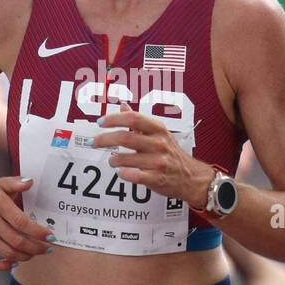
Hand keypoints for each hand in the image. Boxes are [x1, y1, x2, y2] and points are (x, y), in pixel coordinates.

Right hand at [0, 174, 52, 270]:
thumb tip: (31, 182)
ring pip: (7, 253)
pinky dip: (3, 266)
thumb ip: (16, 182)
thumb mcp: (0, 183)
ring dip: (25, 257)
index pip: (22, 222)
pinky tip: (14, 262)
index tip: (51, 236)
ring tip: (34, 254)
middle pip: (17, 241)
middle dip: (37, 248)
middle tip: (47, 249)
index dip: (39, 232)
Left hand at [94, 109, 213, 207]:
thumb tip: (122, 106)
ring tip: (112, 161)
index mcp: (158, 129)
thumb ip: (139, 121)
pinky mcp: (157, 178)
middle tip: (94, 142)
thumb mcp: (159, 133)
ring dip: (113, 160)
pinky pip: (133, 176)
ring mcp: (158, 161)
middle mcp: (159, 143)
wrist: (191, 176)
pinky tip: (121, 172)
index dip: (114, 119)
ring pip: (125, 158)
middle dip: (105, 139)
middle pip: (125, 137)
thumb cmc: (171, 152)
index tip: (100, 122)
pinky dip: (123, 173)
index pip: (133, 118)